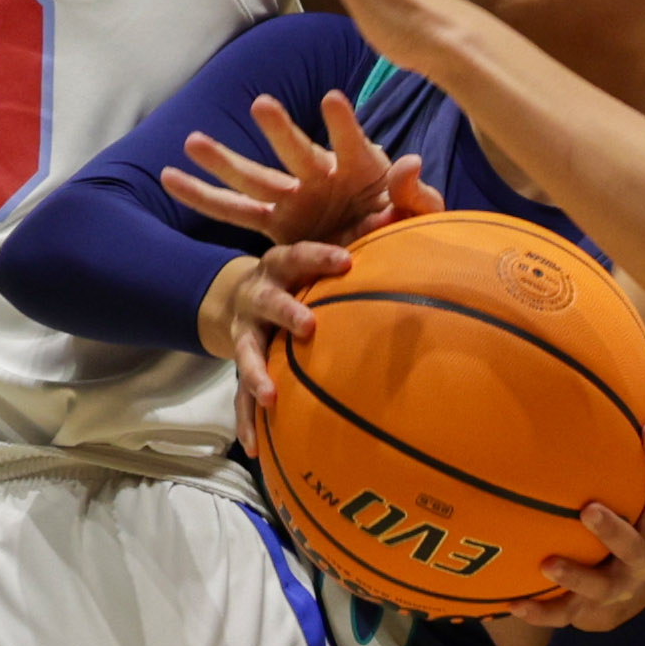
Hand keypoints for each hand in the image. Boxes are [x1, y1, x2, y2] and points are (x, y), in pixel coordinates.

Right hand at [163, 90, 437, 246]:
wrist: (380, 258)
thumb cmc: (404, 225)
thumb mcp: (418, 214)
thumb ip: (415, 193)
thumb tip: (410, 162)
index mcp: (362, 167)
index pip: (354, 142)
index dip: (343, 124)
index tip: (332, 99)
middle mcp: (322, 176)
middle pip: (298, 152)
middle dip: (280, 130)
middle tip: (261, 104)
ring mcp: (295, 198)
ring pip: (256, 177)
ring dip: (225, 160)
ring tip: (192, 141)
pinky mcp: (275, 224)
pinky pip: (234, 211)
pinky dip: (203, 196)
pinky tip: (170, 177)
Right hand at [220, 242, 351, 455]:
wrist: (244, 295)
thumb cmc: (303, 271)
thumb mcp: (325, 250)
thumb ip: (364, 229)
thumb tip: (405, 198)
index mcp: (282, 264)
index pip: (299, 254)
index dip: (320, 256)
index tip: (347, 261)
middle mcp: (260, 294)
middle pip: (270, 300)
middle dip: (287, 311)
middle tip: (309, 326)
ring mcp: (248, 331)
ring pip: (248, 351)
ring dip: (256, 373)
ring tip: (270, 397)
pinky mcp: (243, 363)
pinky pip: (240, 396)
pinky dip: (246, 420)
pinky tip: (253, 447)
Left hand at [508, 384, 644, 631]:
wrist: (627, 587)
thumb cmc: (639, 514)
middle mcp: (643, 555)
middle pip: (637, 547)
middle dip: (615, 532)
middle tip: (588, 509)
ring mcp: (616, 585)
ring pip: (601, 586)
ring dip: (576, 575)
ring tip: (547, 562)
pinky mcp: (589, 607)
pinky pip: (564, 612)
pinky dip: (541, 608)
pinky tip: (513, 601)